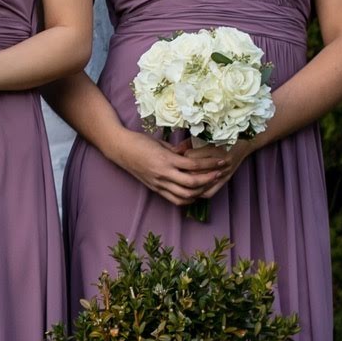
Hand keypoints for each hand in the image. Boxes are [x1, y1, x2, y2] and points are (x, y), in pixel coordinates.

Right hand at [117, 123, 235, 208]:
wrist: (120, 148)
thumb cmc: (140, 141)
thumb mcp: (161, 143)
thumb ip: (177, 151)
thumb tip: (192, 155)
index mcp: (166, 159)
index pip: (194, 165)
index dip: (210, 165)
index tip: (222, 161)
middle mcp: (163, 173)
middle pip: (192, 183)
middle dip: (209, 180)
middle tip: (220, 174)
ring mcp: (158, 183)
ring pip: (185, 195)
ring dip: (200, 192)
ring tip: (210, 184)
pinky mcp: (155, 188)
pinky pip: (174, 199)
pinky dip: (188, 199)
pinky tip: (195, 195)